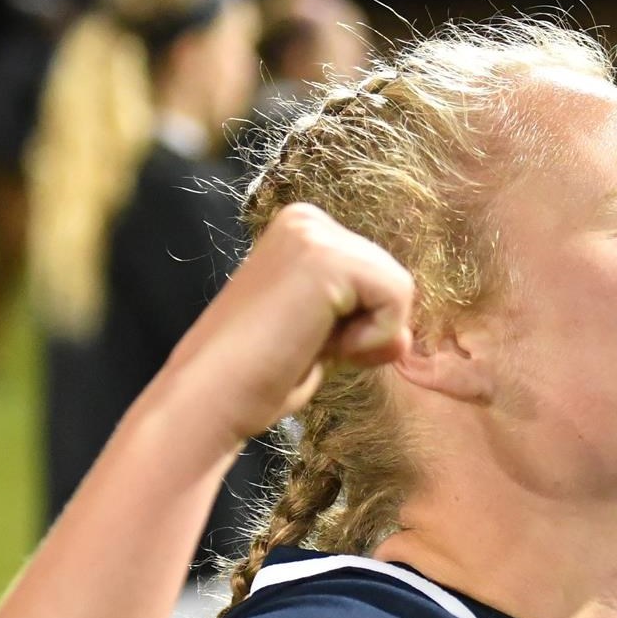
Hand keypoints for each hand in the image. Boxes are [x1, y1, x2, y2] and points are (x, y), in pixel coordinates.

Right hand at [157, 203, 414, 446]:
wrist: (210, 399)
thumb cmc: (254, 380)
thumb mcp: (322, 343)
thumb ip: (363, 328)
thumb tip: (405, 338)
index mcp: (301, 230)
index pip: (376, 276)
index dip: (355, 325)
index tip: (303, 341)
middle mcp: (306, 218)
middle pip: (392, 277)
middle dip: (363, 329)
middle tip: (304, 347)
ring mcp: (313, 232)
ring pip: (399, 288)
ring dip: (364, 335)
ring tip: (306, 344)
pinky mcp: (325, 257)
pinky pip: (397, 298)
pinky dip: (369, 337)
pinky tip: (317, 344)